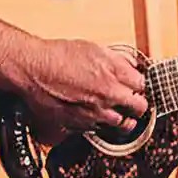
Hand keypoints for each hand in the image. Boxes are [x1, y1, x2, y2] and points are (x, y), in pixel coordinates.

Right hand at [19, 39, 147, 143]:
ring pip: (123, 124)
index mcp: (115, 74)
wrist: (34, 69)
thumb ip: (116, 59)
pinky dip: (101, 124)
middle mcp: (108, 96)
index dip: (140, 83)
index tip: (137, 84)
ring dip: (123, 118)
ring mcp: (95, 113)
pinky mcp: (80, 124)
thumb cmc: (58, 56)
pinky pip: (100, 129)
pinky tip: (96, 115)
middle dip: (138, 103)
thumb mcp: (93, 48)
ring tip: (119, 112)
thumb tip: (130, 66)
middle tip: (133, 100)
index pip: (143, 84)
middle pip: (140, 107)